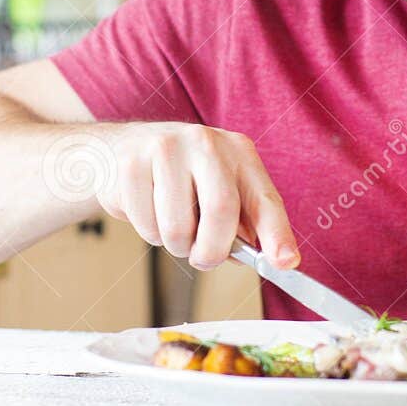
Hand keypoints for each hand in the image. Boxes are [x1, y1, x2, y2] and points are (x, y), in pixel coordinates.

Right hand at [92, 123, 299, 270]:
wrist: (121, 149)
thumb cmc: (181, 177)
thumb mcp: (218, 188)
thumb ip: (243, 223)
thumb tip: (269, 259)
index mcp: (238, 152)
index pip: (264, 199)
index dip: (277, 234)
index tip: (285, 262)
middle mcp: (207, 143)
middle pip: (221, 211)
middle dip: (211, 251)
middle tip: (202, 258)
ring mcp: (167, 149)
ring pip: (177, 228)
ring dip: (175, 244)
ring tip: (171, 223)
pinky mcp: (132, 164)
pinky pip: (146, 225)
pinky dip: (149, 233)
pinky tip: (147, 208)